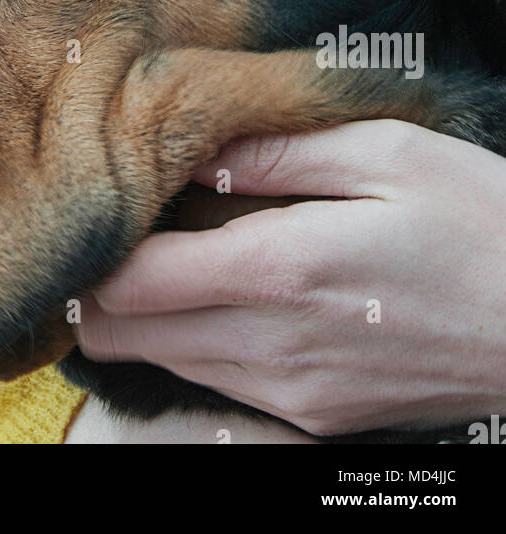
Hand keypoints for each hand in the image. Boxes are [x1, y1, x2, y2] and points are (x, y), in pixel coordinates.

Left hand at [74, 120, 505, 435]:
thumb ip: (279, 150)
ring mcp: (292, 393)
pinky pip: (219, 379)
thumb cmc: (478, 221)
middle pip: (127, 335)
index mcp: (283, 270)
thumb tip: (196, 145)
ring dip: (151, 309)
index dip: (94, 250)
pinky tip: (235, 286)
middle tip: (125, 221)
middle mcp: (273, 347)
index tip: (100, 202)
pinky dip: (199, 337)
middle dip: (104, 283)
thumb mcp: (389, 151)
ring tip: (181, 245)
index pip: (131, 285)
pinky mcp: (313, 417)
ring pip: (165, 360)